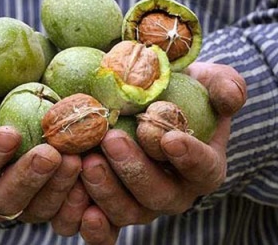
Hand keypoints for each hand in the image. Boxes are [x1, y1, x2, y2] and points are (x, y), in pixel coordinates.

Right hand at [0, 74, 81, 222]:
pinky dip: (78, 199)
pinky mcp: (51, 201)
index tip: (10, 133)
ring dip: (58, 187)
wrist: (14, 100)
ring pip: (38, 209)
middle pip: (4, 200)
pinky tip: (92, 174)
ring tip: (77, 158)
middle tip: (50, 153)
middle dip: (27, 178)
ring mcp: (24, 201)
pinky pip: (64, 211)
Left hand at [75, 62, 246, 241]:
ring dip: (107, 191)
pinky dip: (92, 223)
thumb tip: (230, 98)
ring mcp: (141, 203)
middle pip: (159, 195)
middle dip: (135, 170)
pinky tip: (77, 201)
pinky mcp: (112, 207)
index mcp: (202, 167)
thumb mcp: (207, 81)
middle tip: (111, 140)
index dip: (190, 157)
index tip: (170, 138)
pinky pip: (105, 226)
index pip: (203, 169)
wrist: (148, 107)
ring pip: (128, 212)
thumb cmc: (180, 93)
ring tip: (87, 162)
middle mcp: (174, 192)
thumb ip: (224, 86)